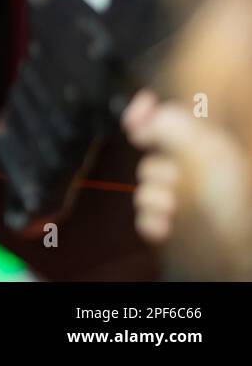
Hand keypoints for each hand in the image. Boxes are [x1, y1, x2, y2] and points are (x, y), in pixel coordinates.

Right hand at [122, 89, 251, 251]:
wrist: (233, 250)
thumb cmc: (230, 204)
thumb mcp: (206, 151)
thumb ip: (173, 125)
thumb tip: (145, 117)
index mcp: (207, 150)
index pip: (169, 120)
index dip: (147, 116)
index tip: (132, 122)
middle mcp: (194, 173)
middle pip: (151, 157)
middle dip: (157, 171)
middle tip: (177, 181)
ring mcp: (181, 200)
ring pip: (145, 189)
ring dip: (155, 199)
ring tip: (175, 209)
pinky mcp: (171, 226)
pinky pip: (144, 215)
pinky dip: (152, 221)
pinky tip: (167, 224)